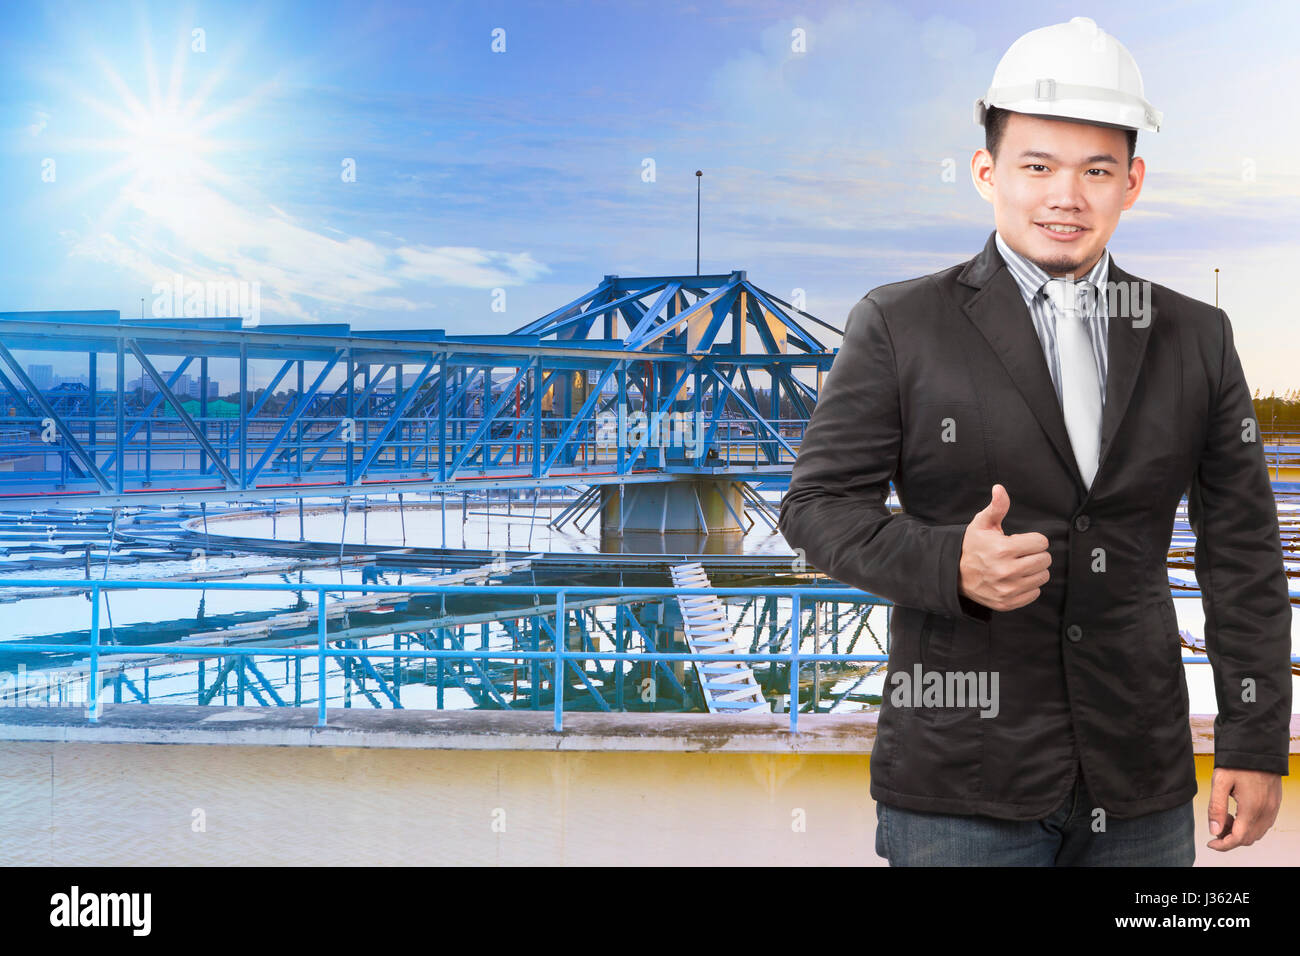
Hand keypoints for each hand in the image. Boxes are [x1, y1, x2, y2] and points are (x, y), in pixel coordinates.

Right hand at [958, 484, 1050, 612]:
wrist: (954, 574)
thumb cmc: (972, 547)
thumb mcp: (981, 524)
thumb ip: (997, 507)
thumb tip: (1000, 489)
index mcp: (1003, 549)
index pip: (1042, 543)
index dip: (1032, 540)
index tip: (1020, 542)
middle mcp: (1007, 571)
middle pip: (1045, 560)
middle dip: (1035, 554)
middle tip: (1020, 554)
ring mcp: (1008, 589)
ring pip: (1042, 576)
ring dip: (1033, 570)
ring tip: (1018, 566)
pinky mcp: (1008, 602)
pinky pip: (1035, 593)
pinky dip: (1028, 586)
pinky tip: (1015, 579)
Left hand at [1206, 767, 1281, 850]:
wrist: (1258, 748)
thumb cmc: (1238, 762)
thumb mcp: (1220, 782)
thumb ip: (1216, 807)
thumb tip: (1214, 830)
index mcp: (1251, 808)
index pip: (1238, 838)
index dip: (1223, 845)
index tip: (1211, 843)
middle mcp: (1265, 811)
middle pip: (1248, 839)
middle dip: (1230, 838)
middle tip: (1216, 826)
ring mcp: (1272, 808)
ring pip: (1257, 833)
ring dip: (1240, 832)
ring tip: (1225, 816)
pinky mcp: (1275, 803)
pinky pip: (1264, 824)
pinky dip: (1250, 826)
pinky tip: (1238, 813)